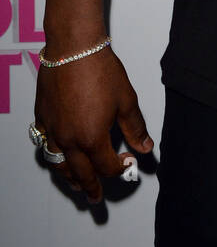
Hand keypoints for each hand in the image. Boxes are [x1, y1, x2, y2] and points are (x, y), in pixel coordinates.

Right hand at [34, 48, 153, 203]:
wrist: (73, 48)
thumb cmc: (100, 70)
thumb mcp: (126, 100)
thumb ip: (135, 128)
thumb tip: (145, 147)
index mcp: (92, 138)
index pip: (107, 166)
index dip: (120, 169)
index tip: (127, 164)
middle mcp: (69, 139)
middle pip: (80, 174)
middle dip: (91, 188)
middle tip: (96, 198)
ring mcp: (52, 130)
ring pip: (59, 164)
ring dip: (70, 178)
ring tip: (77, 185)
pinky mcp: (42, 117)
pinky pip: (45, 145)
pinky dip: (53, 156)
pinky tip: (58, 155)